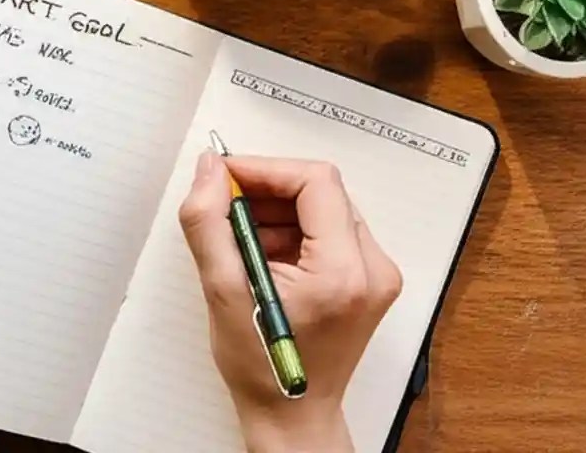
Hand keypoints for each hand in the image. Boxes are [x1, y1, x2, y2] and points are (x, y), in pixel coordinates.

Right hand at [179, 153, 401, 452]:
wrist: (292, 415)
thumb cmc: (260, 367)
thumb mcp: (221, 291)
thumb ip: (209, 223)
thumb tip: (209, 169)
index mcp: (344, 272)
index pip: (316, 183)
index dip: (266, 170)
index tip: (227, 178)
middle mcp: (373, 268)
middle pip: (322, 193)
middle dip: (269, 192)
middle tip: (226, 207)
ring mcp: (376, 274)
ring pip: (325, 209)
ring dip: (278, 213)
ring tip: (241, 242)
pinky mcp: (369, 279)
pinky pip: (330, 231)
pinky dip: (293, 232)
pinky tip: (264, 256)